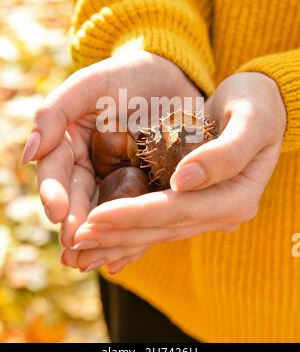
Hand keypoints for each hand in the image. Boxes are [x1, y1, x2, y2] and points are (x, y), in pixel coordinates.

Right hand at [23, 51, 199, 268]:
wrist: (173, 78)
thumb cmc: (128, 75)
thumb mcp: (90, 85)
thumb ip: (56, 112)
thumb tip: (28, 153)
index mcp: (73, 144)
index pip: (58, 172)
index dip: (54, 193)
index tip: (56, 212)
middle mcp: (93, 167)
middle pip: (79, 199)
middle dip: (74, 222)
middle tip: (73, 244)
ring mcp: (120, 180)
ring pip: (106, 212)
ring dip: (98, 238)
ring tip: (92, 260)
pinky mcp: (149, 188)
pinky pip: (138, 213)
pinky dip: (131, 233)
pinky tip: (124, 257)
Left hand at [73, 72, 285, 273]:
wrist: (265, 107)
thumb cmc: (257, 106)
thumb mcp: (250, 121)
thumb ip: (225, 155)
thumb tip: (183, 181)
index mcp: (236, 197)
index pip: (176, 210)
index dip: (134, 215)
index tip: (95, 217)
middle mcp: (221, 212)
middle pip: (162, 228)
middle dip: (118, 234)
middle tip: (76, 240)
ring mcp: (208, 211)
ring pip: (157, 231)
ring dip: (118, 239)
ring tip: (81, 245)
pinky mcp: (194, 204)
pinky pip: (159, 222)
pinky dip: (131, 231)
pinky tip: (105, 239)